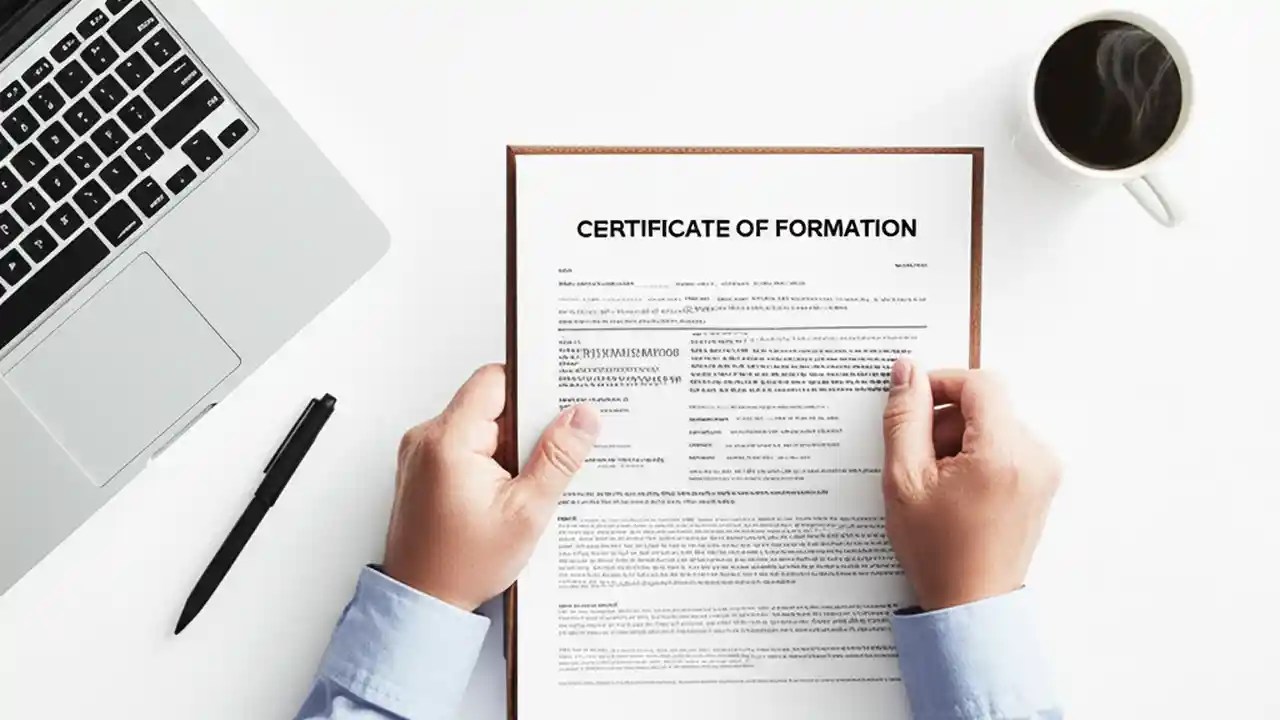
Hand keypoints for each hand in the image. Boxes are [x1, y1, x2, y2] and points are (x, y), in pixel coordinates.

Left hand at [382, 364, 599, 610]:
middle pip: (490, 403)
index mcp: (448, 440)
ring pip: (481, 425)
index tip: (560, 398)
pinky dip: (492, 460)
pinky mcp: (425, 468)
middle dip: (526, 426)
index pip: (494, 380)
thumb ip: (557, 458)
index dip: (531, 386)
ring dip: (510, 447)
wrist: (422, 602)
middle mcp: (427, 439)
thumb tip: (582, 417)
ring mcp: (422, 453)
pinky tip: (509, 491)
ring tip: (525, 484)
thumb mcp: (526, 512)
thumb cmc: (462, 566)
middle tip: (550, 456)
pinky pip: (467, 445)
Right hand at [881, 358, 1059, 610]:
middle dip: (946, 422)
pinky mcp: (1043, 482)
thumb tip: (907, 370)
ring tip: (937, 483)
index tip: (912, 404)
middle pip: (986, 405)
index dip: (941, 384)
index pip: (980, 383)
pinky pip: (1006, 446)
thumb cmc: (937, 551)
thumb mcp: (904, 480)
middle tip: (919, 462)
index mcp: (1004, 453)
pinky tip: (957, 490)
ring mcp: (1044, 470)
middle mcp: (1035, 456)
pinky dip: (977, 456)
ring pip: (994, 425)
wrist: (971, 605)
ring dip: (959, 440)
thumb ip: (903, 418)